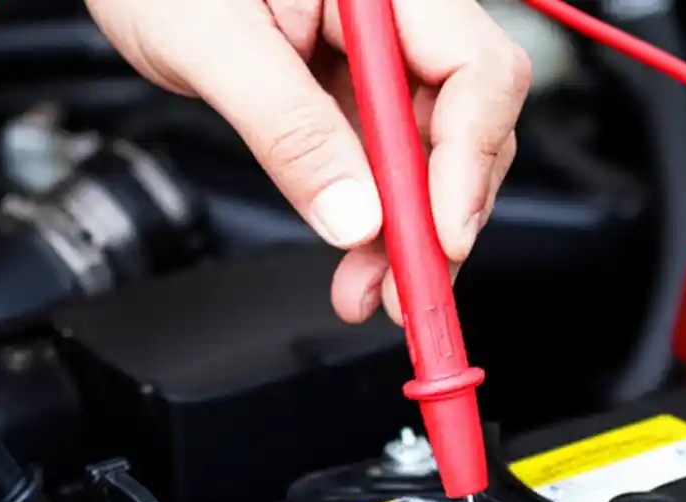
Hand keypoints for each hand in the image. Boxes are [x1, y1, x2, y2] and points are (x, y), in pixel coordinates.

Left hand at [87, 0, 529, 323]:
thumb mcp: (213, 45)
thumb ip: (288, 128)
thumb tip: (353, 216)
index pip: (472, 68)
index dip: (468, 158)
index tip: (441, 234)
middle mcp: (396, 14)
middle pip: (468, 118)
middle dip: (442, 211)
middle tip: (409, 286)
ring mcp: (378, 52)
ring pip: (429, 150)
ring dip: (408, 229)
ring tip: (370, 290)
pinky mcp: (353, 86)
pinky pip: (384, 157)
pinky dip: (376, 215)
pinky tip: (360, 259)